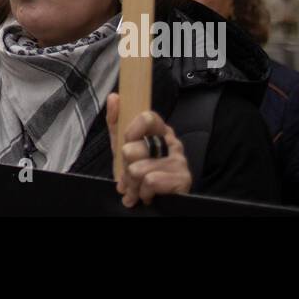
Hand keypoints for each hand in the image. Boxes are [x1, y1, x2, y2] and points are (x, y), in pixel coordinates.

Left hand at [106, 92, 190, 207]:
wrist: (150, 202)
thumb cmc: (138, 171)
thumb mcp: (122, 146)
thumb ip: (116, 122)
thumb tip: (114, 97)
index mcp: (159, 131)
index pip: (147, 117)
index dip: (131, 131)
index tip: (126, 143)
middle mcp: (172, 143)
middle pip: (134, 147)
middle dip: (125, 167)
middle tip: (130, 174)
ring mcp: (179, 161)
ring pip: (139, 169)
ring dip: (132, 184)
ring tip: (137, 188)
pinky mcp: (183, 179)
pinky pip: (151, 181)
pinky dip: (143, 192)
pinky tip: (148, 194)